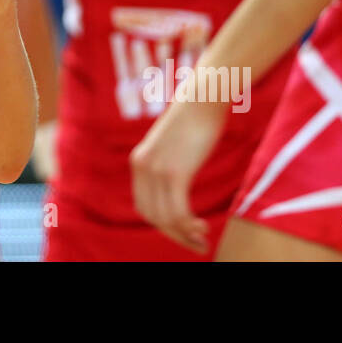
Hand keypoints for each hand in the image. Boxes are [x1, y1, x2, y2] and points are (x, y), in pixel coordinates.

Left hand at [130, 95, 227, 253]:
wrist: (203, 98)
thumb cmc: (195, 120)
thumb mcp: (172, 147)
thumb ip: (168, 167)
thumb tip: (178, 188)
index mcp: (139, 162)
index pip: (144, 207)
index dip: (163, 226)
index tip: (183, 234)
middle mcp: (142, 167)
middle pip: (152, 216)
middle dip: (175, 235)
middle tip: (197, 244)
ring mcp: (157, 170)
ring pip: (166, 218)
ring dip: (185, 235)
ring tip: (202, 240)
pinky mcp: (175, 172)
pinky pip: (178, 211)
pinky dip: (189, 226)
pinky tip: (202, 228)